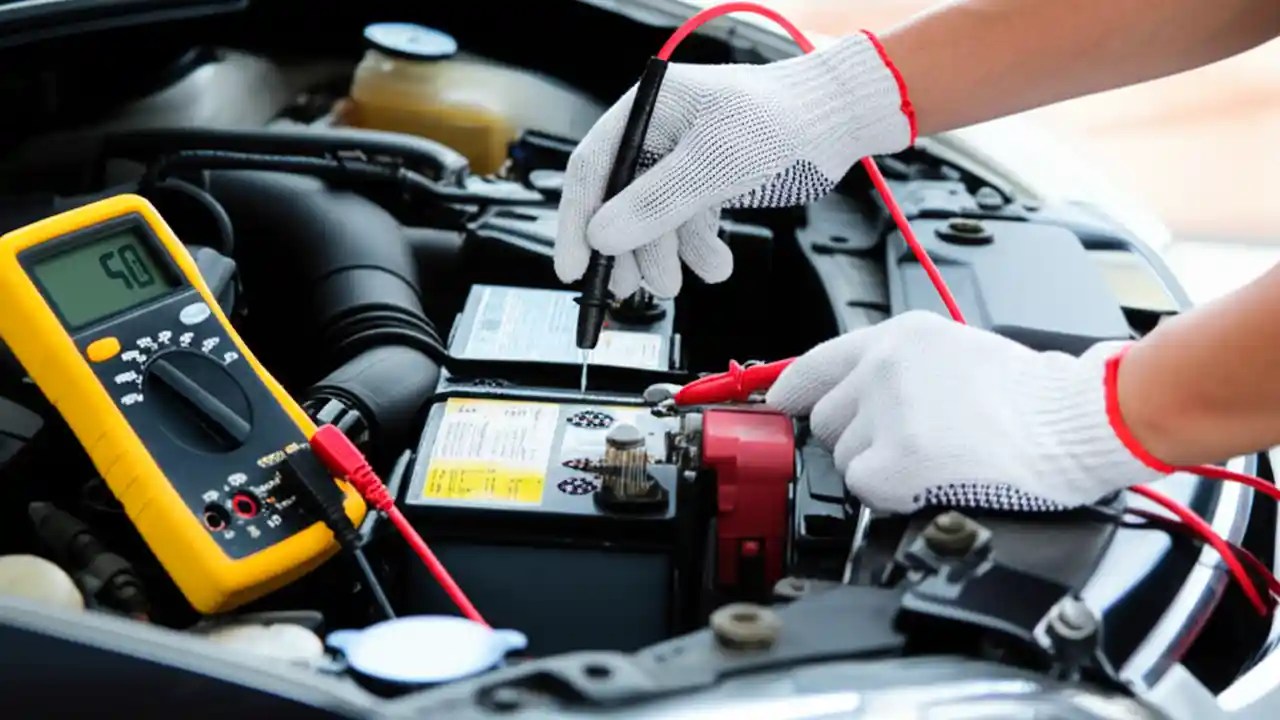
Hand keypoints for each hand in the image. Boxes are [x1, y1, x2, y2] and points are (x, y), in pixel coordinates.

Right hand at [555, 32, 913, 298]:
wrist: (838, 122)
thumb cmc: (783, 121)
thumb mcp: (714, 164)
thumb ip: (656, 202)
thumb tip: (603, 236)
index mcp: (647, 111)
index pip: (592, 169)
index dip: (577, 221)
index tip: (573, 268)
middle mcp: (658, 136)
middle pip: (618, 203)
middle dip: (628, 250)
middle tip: (634, 287)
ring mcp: (682, 162)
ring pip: (652, 223)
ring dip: (665, 258)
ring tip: (680, 281)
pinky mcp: (706, 184)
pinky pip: (686, 227)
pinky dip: (698, 252)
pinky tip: (715, 266)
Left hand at [765, 312, 1162, 513]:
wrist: (1079, 422)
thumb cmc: (1033, 398)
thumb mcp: (955, 353)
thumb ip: (896, 368)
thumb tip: (848, 398)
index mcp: (899, 337)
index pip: (812, 364)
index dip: (791, 393)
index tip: (777, 408)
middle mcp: (884, 367)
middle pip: (824, 419)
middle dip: (856, 438)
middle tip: (910, 442)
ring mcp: (887, 413)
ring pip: (844, 457)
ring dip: (880, 467)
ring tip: (936, 456)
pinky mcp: (896, 460)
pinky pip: (864, 488)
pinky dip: (893, 494)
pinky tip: (933, 479)